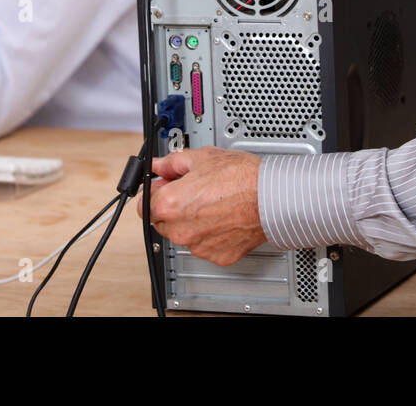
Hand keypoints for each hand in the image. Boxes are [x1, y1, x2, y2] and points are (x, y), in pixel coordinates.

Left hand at [138, 147, 266, 265]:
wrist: (271, 197)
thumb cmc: (241, 177)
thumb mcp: (201, 158)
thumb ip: (171, 163)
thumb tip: (158, 164)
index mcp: (170, 204)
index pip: (144, 203)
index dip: (155, 191)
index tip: (165, 186)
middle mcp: (180, 230)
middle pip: (162, 220)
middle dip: (172, 207)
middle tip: (193, 192)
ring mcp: (198, 246)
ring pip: (183, 234)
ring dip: (191, 222)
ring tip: (213, 203)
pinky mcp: (216, 256)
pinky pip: (204, 245)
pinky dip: (210, 234)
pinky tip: (223, 217)